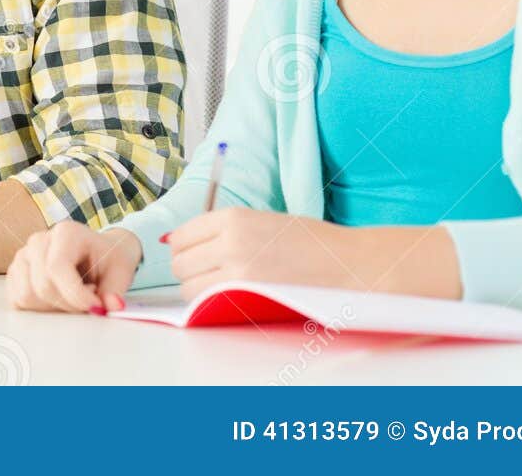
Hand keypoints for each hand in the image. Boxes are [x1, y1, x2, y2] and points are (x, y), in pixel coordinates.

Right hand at [7, 222, 142, 312]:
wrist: (98, 253)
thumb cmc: (107, 258)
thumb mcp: (121, 271)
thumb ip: (115, 291)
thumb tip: (110, 307)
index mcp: (66, 233)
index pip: (56, 267)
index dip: (75, 294)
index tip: (95, 306)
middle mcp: (39, 241)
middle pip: (42, 286)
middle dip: (69, 304)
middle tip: (89, 299)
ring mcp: (23, 256)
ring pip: (27, 295)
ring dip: (53, 306)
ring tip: (73, 296)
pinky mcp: (16, 273)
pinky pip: (18, 300)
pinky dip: (39, 308)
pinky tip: (57, 298)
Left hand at [167, 207, 358, 298]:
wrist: (345, 264)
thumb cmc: (308, 243)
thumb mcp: (260, 221)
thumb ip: (222, 230)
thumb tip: (176, 242)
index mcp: (232, 218)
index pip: (182, 235)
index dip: (181, 248)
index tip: (189, 254)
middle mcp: (229, 241)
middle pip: (179, 262)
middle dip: (187, 269)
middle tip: (205, 273)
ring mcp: (236, 271)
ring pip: (188, 286)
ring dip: (196, 289)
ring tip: (218, 288)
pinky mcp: (246, 296)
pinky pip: (206, 304)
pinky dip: (208, 304)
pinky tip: (227, 299)